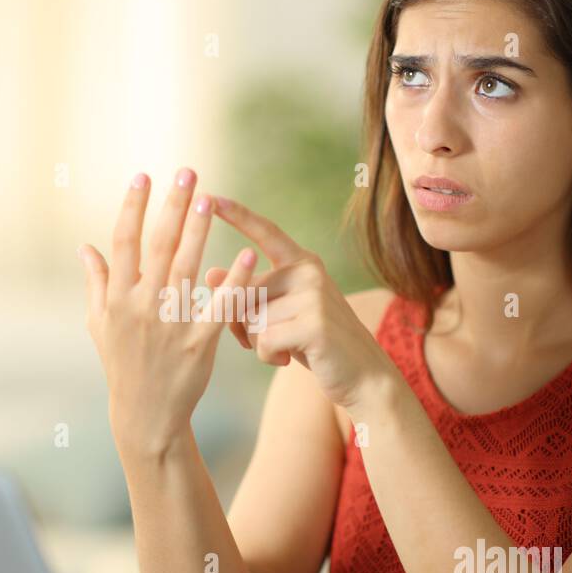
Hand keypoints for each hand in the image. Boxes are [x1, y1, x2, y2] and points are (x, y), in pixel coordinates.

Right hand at [78, 170, 258, 455]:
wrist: (145, 415)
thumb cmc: (122, 365)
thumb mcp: (99, 325)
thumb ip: (95, 283)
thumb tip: (85, 246)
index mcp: (117, 298)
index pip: (123, 242)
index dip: (132, 207)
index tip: (143, 175)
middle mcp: (140, 307)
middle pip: (157, 247)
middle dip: (171, 207)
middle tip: (187, 172)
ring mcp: (168, 325)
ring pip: (185, 269)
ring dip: (198, 232)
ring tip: (210, 199)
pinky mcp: (197, 344)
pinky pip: (218, 308)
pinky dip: (235, 282)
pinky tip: (249, 256)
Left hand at [205, 196, 398, 411]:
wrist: (361, 375)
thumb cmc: (314, 341)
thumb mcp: (281, 311)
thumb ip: (251, 291)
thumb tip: (209, 273)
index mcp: (302, 263)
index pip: (266, 232)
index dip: (238, 215)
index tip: (211, 197)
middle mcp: (309, 272)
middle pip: (244, 291)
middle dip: (240, 323)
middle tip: (257, 340)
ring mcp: (314, 296)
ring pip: (251, 318)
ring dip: (257, 342)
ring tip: (282, 349)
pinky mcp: (313, 324)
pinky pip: (263, 340)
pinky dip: (267, 356)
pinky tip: (286, 359)